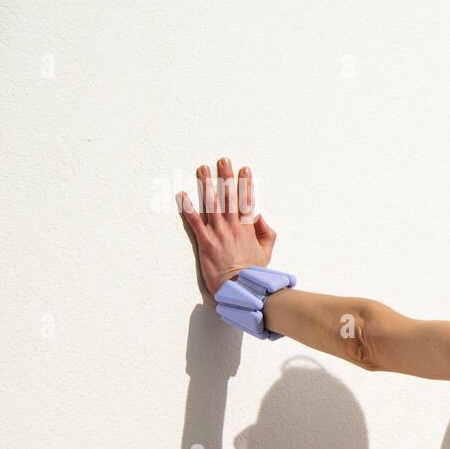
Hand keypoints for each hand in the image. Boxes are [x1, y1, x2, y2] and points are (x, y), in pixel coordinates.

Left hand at [177, 158, 276, 297]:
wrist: (242, 288)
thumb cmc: (254, 273)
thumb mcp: (267, 251)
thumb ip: (266, 232)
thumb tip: (259, 216)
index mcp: (248, 228)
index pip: (247, 200)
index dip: (246, 183)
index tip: (245, 169)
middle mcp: (233, 227)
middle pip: (229, 196)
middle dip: (226, 177)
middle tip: (222, 160)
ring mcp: (219, 233)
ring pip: (212, 204)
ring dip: (206, 185)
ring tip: (202, 169)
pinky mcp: (205, 242)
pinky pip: (195, 222)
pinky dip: (188, 209)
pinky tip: (182, 195)